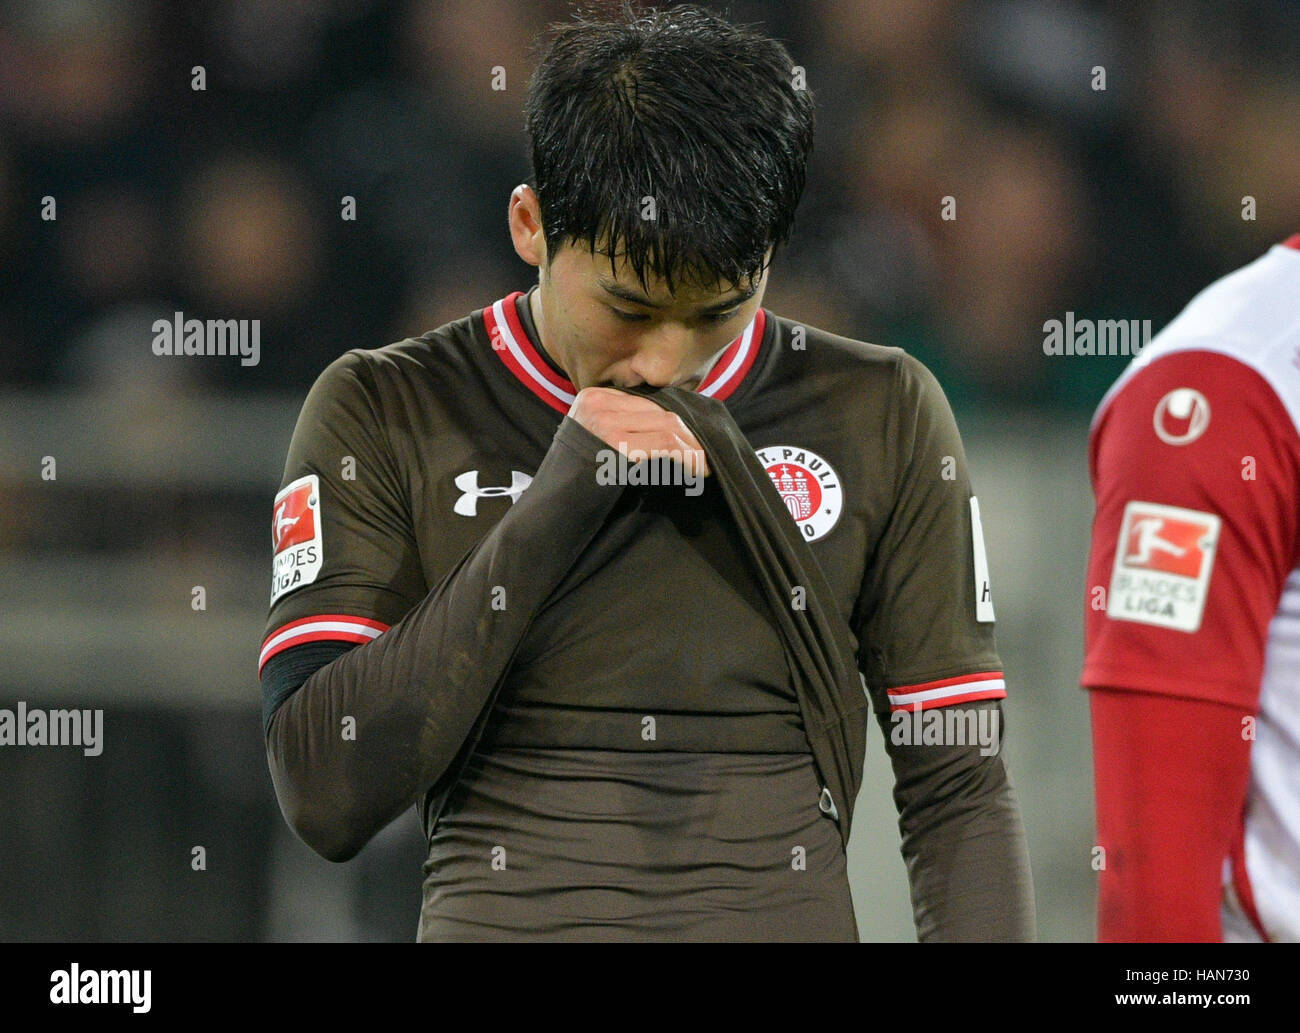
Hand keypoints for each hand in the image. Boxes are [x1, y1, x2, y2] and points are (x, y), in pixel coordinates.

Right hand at [568, 387, 708, 477]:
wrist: (553, 512)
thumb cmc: (580, 485)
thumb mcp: (599, 444)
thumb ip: (626, 427)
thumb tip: (676, 427)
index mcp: (593, 397)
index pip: (649, 402)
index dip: (677, 423)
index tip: (696, 444)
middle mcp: (598, 403)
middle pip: (661, 411)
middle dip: (690, 436)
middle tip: (708, 457)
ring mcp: (605, 420)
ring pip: (669, 424)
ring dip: (693, 449)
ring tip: (704, 468)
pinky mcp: (615, 442)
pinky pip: (667, 444)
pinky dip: (689, 458)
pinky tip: (697, 472)